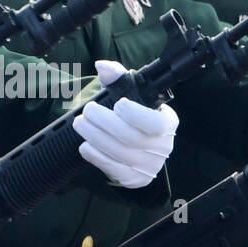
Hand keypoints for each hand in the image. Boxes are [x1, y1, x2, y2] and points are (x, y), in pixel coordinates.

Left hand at [73, 60, 177, 188]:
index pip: (156, 123)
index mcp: (167, 122)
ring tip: (80, 124)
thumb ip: (116, 76)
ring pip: (120, 154)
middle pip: (132, 138)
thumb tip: (103, 67)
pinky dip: (96, 156)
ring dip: (95, 137)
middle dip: (104, 122)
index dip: (135, 114)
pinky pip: (114, 170)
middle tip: (87, 111)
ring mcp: (150, 165)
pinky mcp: (135, 179)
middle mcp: (163, 146)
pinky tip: (85, 145)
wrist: (126, 140)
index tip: (118, 104)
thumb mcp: (124, 92)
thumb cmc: (127, 112)